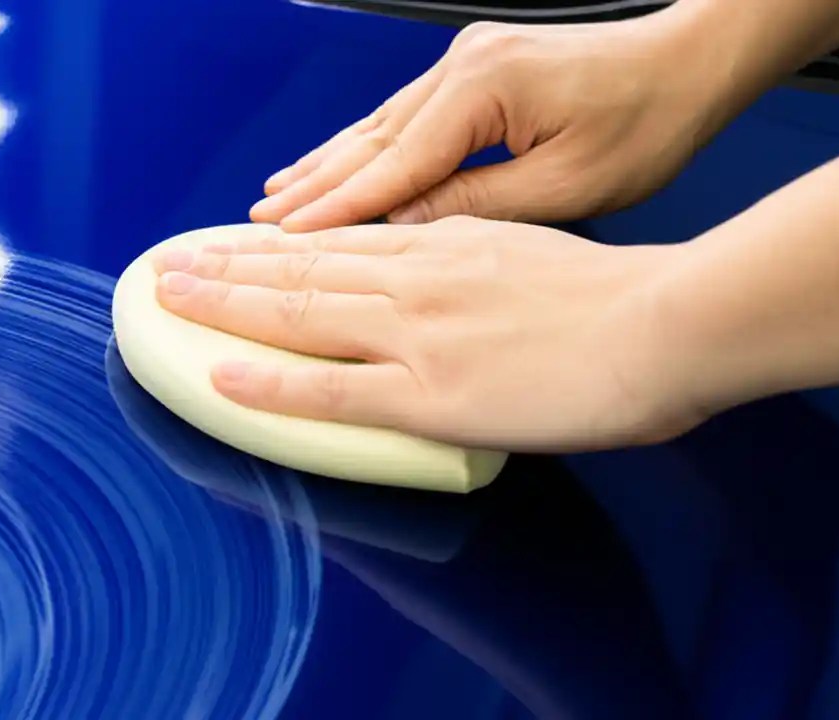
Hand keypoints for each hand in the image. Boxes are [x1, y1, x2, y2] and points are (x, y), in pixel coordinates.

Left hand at [154, 218, 705, 452]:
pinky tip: (222, 376)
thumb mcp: (531, 254)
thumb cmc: (618, 298)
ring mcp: (414, 334)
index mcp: (443, 245)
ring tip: (173, 302)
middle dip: (228, 267)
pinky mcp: (427, 393)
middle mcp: (414, 280)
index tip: (234, 243)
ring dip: (226, 307)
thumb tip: (446, 290)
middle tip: (173, 266)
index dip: (276, 245)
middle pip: (301, 269)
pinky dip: (268, 382)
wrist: (665, 325)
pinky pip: (328, 387)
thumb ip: (475, 268)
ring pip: (298, 314)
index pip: (339, 242)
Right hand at [251, 17, 738, 230]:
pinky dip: (364, 150)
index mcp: (484, 88)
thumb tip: (397, 226)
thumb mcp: (566, 184)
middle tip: (254, 226)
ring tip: (275, 200)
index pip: (392, 164)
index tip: (283, 240)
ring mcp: (464, 64)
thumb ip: (474, 206)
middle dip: (312, 188)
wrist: (690, 62)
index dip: (336, 209)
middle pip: (370, 141)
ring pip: (378, 127)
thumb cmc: (647, 122)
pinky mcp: (474, 71)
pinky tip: (333, 166)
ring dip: (326, 167)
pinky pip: (403, 119)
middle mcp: (462, 67)